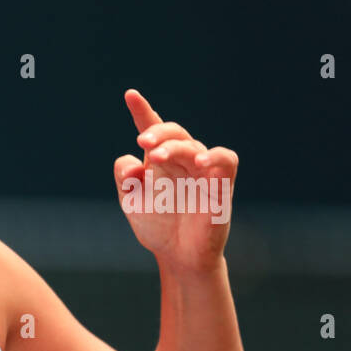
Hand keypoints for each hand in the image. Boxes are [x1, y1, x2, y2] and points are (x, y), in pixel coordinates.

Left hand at [113, 89, 238, 274]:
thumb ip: (125, 177)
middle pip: (174, 133)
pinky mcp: (221, 183)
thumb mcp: (131, 201)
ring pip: (194, 145)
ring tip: (156, 156)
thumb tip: (132, 160)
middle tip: (142, 141)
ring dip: (175, 146)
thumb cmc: (158, 226)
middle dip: (157, 132)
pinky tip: (197, 161)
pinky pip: (225, 160)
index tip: (130, 95)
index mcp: (160, 160)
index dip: (142, 111)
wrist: (178, 255)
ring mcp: (203, 170)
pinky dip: (213, 156)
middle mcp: (183, 160)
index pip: (153, 129)